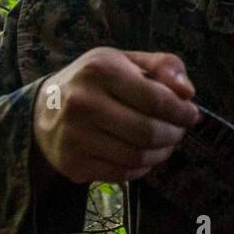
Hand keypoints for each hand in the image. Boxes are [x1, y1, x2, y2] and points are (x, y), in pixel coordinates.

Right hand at [32, 46, 199, 184]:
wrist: (43, 109)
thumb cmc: (93, 82)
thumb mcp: (125, 60)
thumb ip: (163, 65)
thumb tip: (187, 91)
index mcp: (100, 69)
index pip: (156, 98)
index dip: (181, 111)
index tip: (191, 114)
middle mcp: (83, 102)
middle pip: (148, 131)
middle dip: (173, 134)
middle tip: (178, 131)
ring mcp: (75, 135)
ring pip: (137, 156)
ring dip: (161, 153)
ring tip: (164, 144)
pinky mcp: (73, 163)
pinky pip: (122, 173)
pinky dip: (141, 167)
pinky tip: (142, 156)